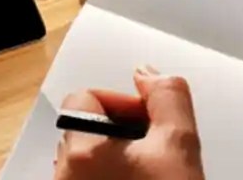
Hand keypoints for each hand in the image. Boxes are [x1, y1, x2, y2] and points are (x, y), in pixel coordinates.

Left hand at [54, 66, 204, 179]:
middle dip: (123, 128)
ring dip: (118, 153)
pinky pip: (87, 176)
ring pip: (89, 154)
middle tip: (155, 147)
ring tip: (150, 170)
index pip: (86, 96)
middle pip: (87, 125)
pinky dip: (110, 174)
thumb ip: (167, 98)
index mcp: (80, 150)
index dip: (126, 102)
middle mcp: (64, 171)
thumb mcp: (178, 146)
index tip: (150, 120)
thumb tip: (148, 73)